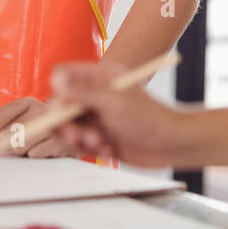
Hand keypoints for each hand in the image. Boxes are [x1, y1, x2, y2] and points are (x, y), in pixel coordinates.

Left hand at [0, 97, 78, 158]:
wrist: (78, 131)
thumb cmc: (41, 127)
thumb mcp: (20, 117)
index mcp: (28, 103)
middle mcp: (41, 111)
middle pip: (7, 135)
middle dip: (3, 144)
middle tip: (8, 145)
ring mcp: (53, 128)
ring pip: (19, 147)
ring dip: (19, 151)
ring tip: (27, 147)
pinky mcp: (62, 144)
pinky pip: (34, 155)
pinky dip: (34, 156)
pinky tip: (40, 150)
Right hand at [51, 60, 188, 167]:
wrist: (172, 145)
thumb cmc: (149, 118)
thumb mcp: (113, 102)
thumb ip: (82, 92)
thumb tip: (55, 79)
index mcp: (98, 78)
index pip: (64, 77)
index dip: (58, 95)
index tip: (62, 112)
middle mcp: (94, 95)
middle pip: (62, 106)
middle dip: (67, 124)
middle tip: (79, 137)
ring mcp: (97, 117)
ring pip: (70, 128)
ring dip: (80, 139)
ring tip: (100, 143)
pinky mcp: (100, 137)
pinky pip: (81, 144)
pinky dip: (90, 150)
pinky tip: (109, 150)